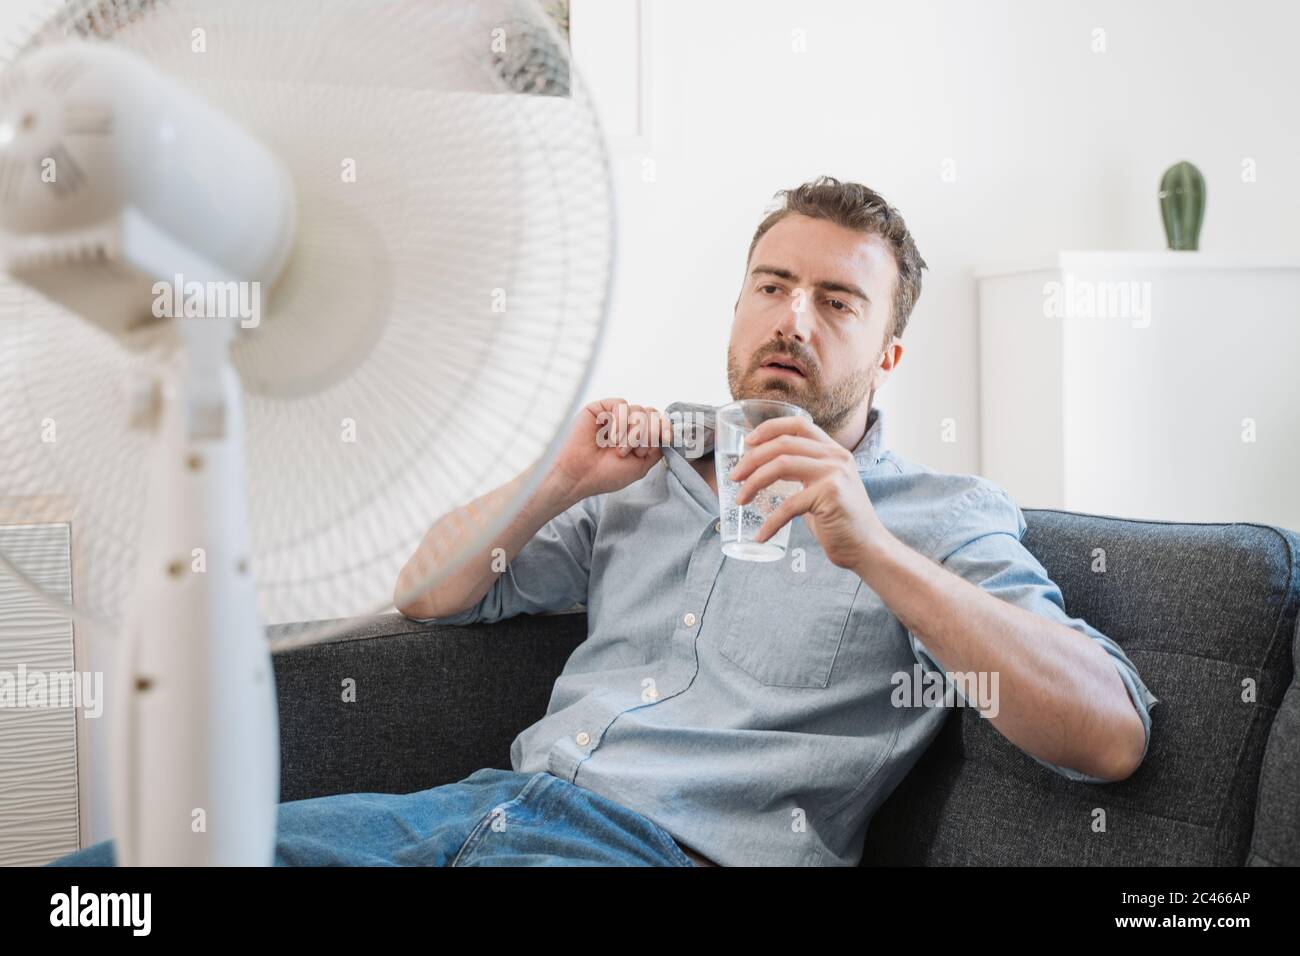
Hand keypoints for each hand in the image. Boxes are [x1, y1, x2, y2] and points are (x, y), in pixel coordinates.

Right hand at [548, 397, 672, 502]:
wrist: (580, 476)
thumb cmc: (606, 475)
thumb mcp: (641, 466)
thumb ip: (657, 448)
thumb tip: (668, 430)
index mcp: (638, 436)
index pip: (659, 421)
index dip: (666, 427)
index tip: (667, 438)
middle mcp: (627, 423)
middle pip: (652, 414)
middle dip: (648, 434)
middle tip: (633, 452)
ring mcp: (614, 415)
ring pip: (639, 410)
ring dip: (632, 433)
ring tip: (618, 450)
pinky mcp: (600, 408)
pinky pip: (621, 405)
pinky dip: (620, 423)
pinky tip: (611, 437)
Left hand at [727, 415, 889, 571]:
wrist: (867, 548)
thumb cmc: (840, 520)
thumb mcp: (822, 487)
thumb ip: (802, 473)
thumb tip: (763, 469)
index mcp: (833, 451)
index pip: (799, 423)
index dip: (770, 427)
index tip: (748, 441)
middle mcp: (836, 456)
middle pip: (783, 444)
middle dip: (751, 459)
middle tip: (734, 477)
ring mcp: (835, 473)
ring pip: (781, 465)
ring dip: (753, 483)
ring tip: (740, 499)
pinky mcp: (830, 495)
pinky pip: (788, 505)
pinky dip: (770, 522)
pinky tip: (761, 535)